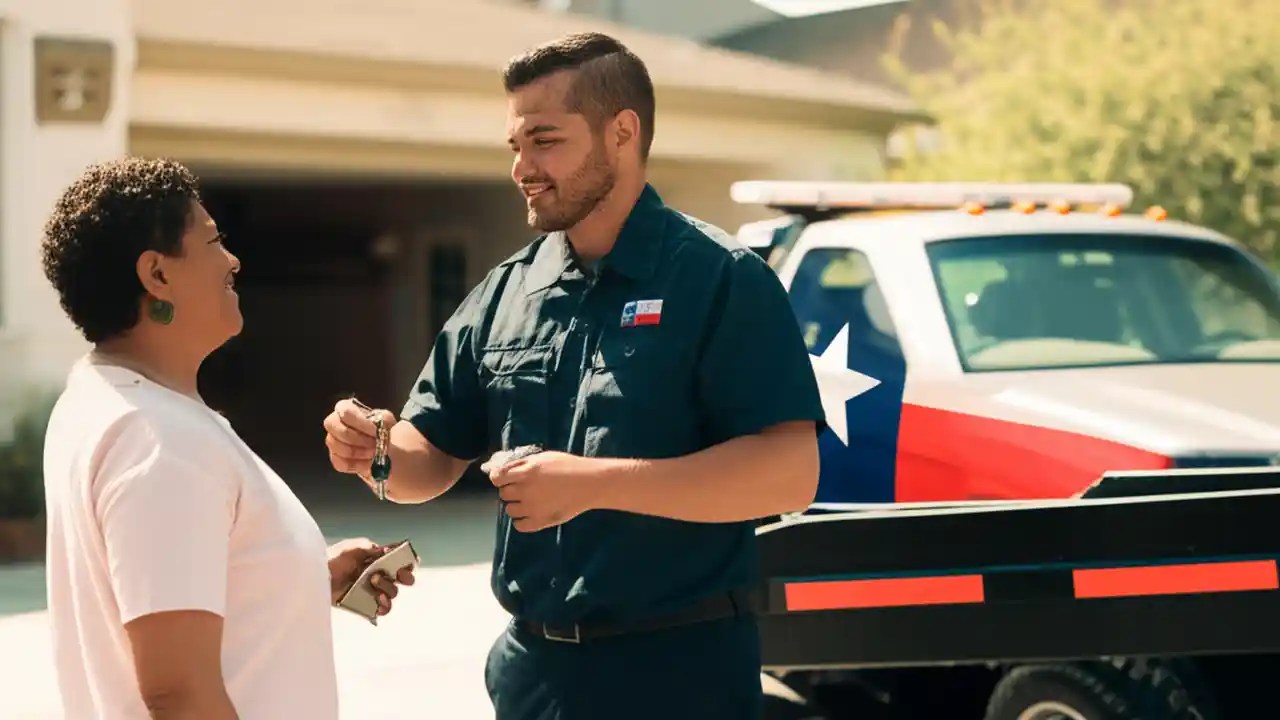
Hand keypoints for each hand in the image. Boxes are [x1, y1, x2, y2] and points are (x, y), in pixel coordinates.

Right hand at [324, 399, 394, 477]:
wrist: (379, 444)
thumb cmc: (378, 427)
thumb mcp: (385, 419)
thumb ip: (384, 419)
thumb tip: (379, 425)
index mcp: (344, 408)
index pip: (346, 413)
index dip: (362, 424)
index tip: (376, 432)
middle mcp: (333, 423)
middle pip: (342, 432)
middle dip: (361, 440)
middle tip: (375, 444)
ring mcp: (332, 441)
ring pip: (341, 449)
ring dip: (361, 453)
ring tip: (374, 452)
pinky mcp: (334, 458)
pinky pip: (342, 463)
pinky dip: (358, 465)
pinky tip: (369, 462)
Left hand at [326, 537, 416, 614]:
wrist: (316, 577)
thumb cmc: (332, 560)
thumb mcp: (353, 548)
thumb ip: (371, 548)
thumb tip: (388, 550)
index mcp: (376, 559)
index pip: (399, 560)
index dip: (408, 562)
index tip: (411, 564)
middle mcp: (377, 574)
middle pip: (401, 579)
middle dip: (404, 577)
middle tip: (399, 577)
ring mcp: (371, 590)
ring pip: (393, 594)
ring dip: (390, 590)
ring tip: (376, 586)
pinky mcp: (364, 604)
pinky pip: (381, 609)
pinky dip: (383, 607)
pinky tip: (378, 603)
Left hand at [486, 450, 609, 532]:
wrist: (589, 483)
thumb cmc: (568, 466)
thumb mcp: (542, 457)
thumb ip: (521, 463)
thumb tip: (502, 469)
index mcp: (525, 472)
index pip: (496, 477)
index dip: (500, 477)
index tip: (505, 478)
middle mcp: (525, 490)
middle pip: (503, 494)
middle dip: (511, 490)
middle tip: (525, 488)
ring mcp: (531, 508)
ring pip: (509, 510)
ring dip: (517, 505)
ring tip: (531, 501)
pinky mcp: (539, 522)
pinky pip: (519, 525)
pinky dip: (522, 521)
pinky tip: (532, 514)